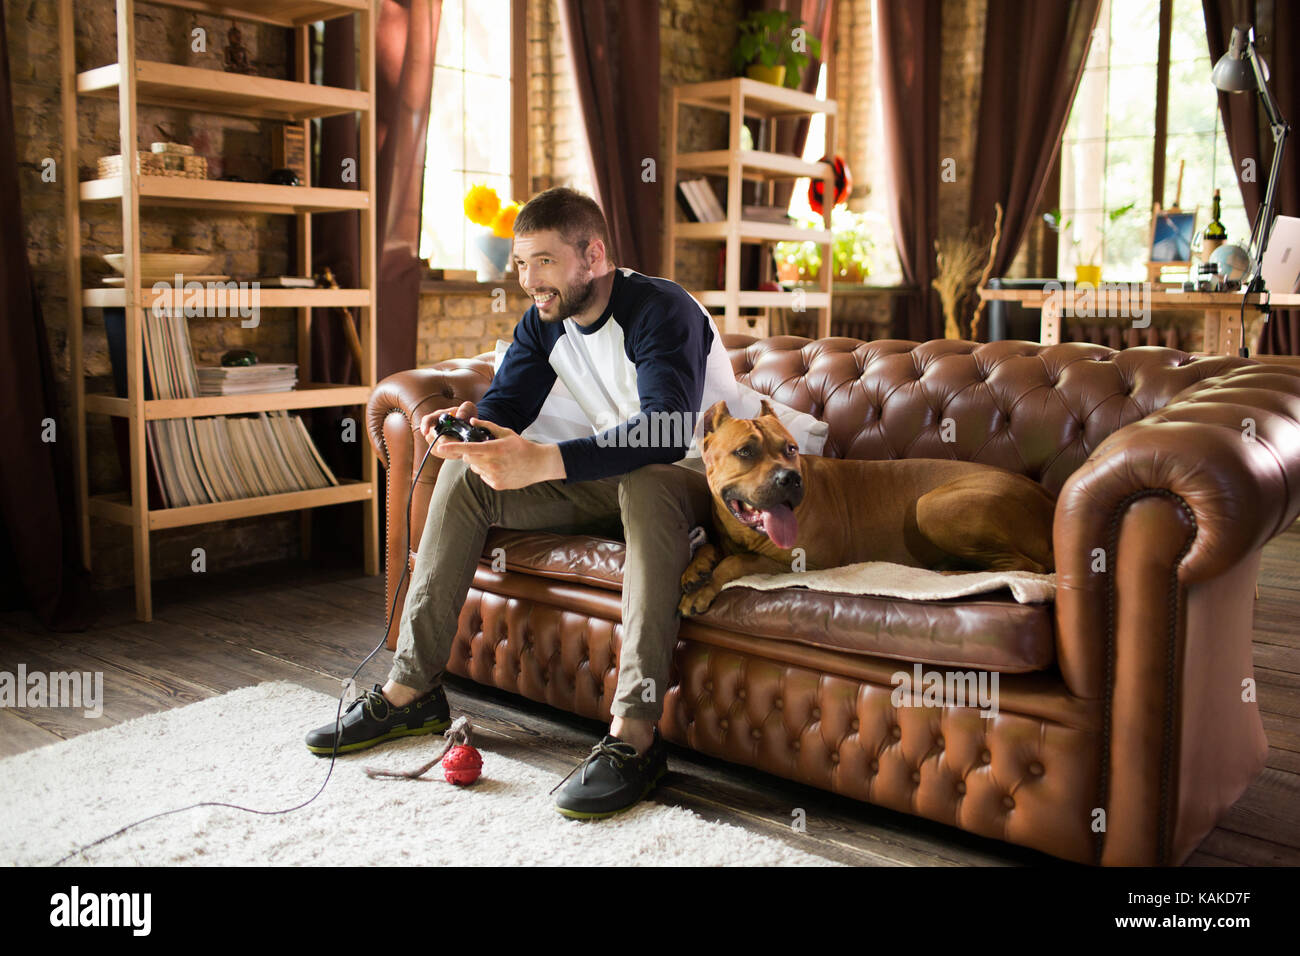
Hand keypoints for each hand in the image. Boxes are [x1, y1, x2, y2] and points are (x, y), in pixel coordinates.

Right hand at [418, 401, 476, 458]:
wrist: (469, 426)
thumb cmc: (467, 414)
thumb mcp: (468, 409)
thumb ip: (464, 410)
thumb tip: (459, 418)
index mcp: (439, 416)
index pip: (427, 420)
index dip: (425, 426)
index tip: (425, 432)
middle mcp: (434, 428)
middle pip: (433, 437)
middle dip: (447, 441)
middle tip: (460, 443)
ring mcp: (434, 439)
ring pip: (437, 447)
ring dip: (450, 449)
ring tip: (463, 447)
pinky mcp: (437, 448)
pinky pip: (440, 453)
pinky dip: (450, 454)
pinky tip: (459, 451)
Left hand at [441, 418, 565, 489]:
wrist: (539, 464)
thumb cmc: (523, 447)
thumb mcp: (506, 433)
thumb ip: (487, 426)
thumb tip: (473, 421)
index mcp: (494, 449)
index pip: (468, 449)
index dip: (452, 447)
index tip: (441, 446)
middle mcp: (492, 464)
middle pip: (468, 459)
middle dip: (470, 453)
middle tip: (483, 449)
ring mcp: (494, 476)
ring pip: (475, 468)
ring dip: (479, 463)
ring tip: (496, 459)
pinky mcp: (496, 484)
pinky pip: (483, 477)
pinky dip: (487, 472)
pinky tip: (500, 468)